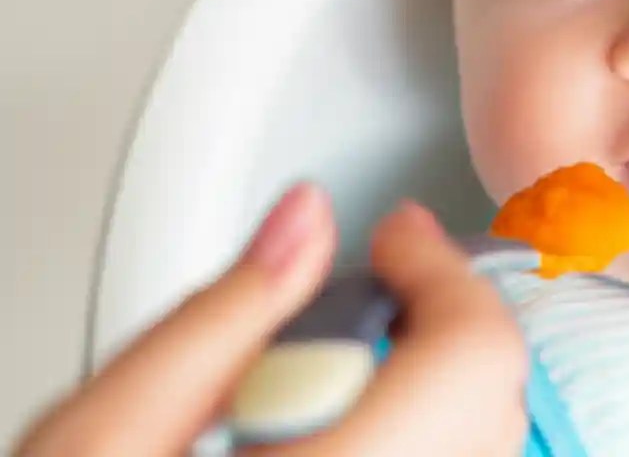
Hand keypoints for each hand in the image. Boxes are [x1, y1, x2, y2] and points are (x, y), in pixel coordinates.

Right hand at [16, 185, 528, 456]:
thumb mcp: (113, 430)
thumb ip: (227, 312)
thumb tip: (307, 219)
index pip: (472, 358)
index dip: (445, 274)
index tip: (397, 237)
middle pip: (490, 399)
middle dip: (444, 317)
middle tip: (384, 279)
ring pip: (485, 442)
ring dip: (442, 378)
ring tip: (354, 354)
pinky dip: (430, 432)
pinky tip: (348, 422)